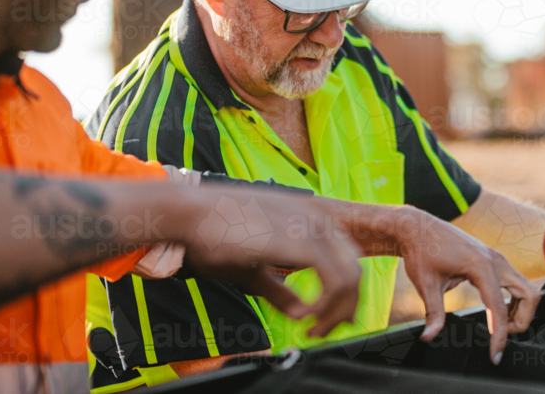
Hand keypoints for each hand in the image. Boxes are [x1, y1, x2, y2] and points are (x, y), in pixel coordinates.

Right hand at [179, 187, 362, 338]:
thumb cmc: (212, 234)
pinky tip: (304, 317)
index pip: (345, 257)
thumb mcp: (254, 267)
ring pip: (350, 278)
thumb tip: (301, 312)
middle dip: (345, 306)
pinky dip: (325, 307)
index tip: (330, 318)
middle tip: (324, 330)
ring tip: (313, 330)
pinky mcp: (305, 242)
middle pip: (354, 268)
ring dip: (335, 312)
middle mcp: (318, 217)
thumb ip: (281, 289)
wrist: (190, 213)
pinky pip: (335, 282)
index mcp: (308, 216)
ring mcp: (314, 227)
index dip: (343, 293)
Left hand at [396, 208, 540, 365]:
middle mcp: (496, 260)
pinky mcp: (494, 259)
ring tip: (500, 325)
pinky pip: (516, 281)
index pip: (500, 309)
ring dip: (520, 310)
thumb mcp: (426, 284)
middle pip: (529, 295)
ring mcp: (497, 258)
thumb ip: (433, 313)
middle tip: (501, 335)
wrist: (418, 227)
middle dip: (522, 320)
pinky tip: (496, 309)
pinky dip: (514, 299)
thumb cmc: (422, 250)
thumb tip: (429, 337)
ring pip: (526, 288)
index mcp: (482, 266)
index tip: (496, 355)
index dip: (501, 336)